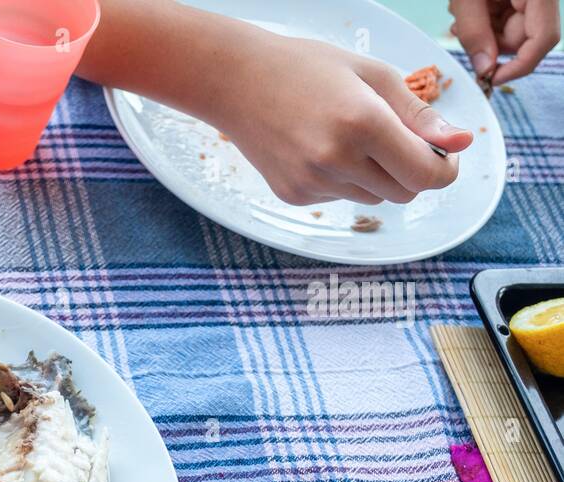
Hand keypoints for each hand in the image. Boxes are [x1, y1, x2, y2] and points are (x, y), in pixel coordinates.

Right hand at [217, 34, 471, 205]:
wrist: (235, 82)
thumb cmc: (306, 67)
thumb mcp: (372, 76)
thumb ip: (419, 114)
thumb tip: (461, 142)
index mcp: (364, 123)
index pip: (426, 174)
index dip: (445, 169)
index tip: (444, 155)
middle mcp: (337, 160)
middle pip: (404, 192)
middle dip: (412, 172)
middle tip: (398, 141)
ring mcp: (312, 183)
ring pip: (374, 198)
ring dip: (377, 176)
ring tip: (351, 139)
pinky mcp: (293, 195)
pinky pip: (340, 199)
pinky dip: (344, 180)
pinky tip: (320, 149)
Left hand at [451, 0, 560, 84]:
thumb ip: (474, 32)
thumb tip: (484, 69)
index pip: (544, 38)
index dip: (519, 65)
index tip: (492, 79)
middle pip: (523, 40)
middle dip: (489, 43)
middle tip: (461, 29)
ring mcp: (532, 1)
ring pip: (511, 34)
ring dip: (483, 33)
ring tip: (463, 14)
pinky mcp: (520, 0)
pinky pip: (506, 23)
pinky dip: (485, 24)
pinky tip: (471, 10)